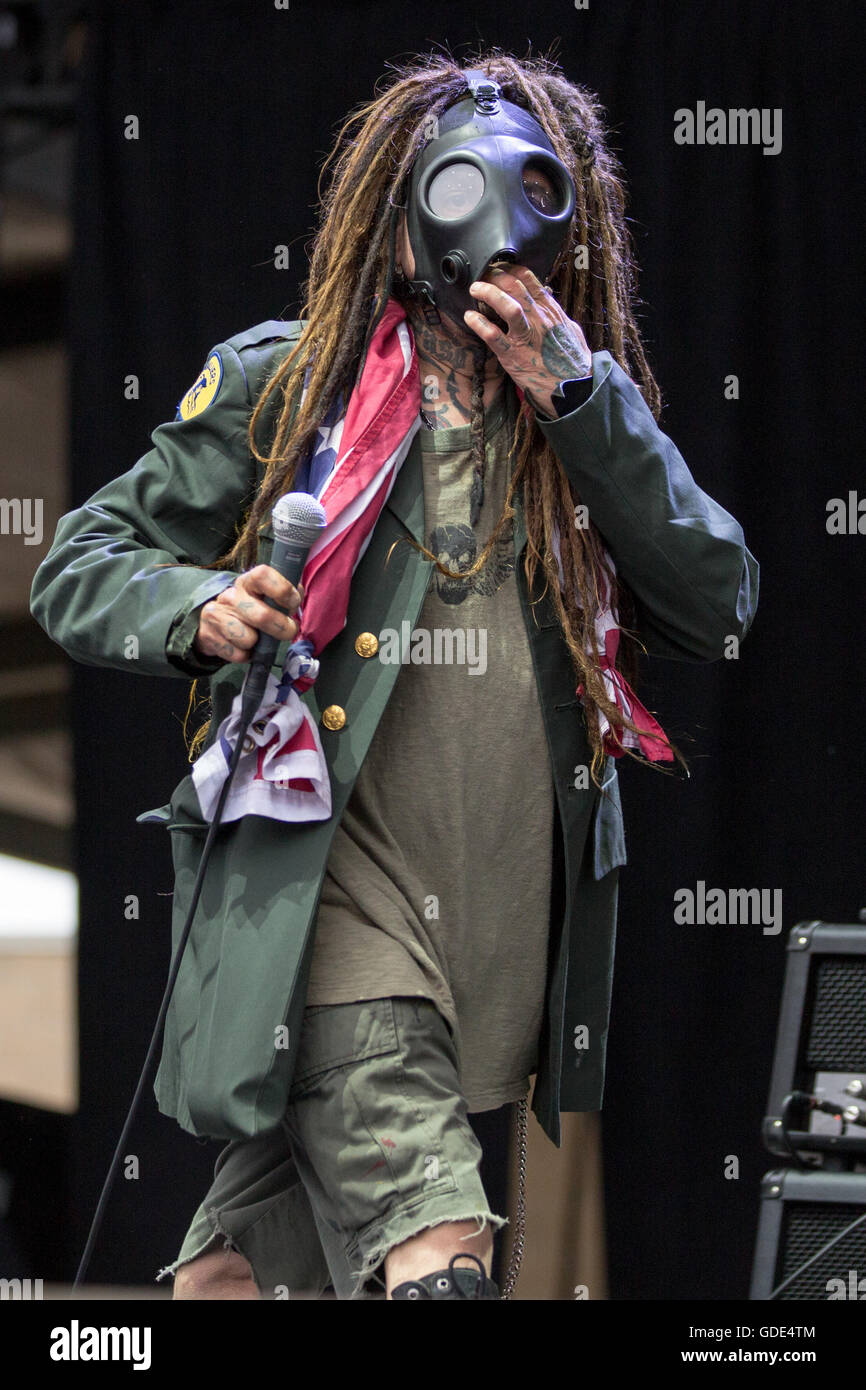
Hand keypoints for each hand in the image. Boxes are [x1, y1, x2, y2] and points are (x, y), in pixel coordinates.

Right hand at [194, 564, 304, 663]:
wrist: (215, 626)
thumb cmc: (250, 610)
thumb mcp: (266, 597)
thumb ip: (286, 593)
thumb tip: (298, 594)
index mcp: (247, 582)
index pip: (262, 575)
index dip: (282, 590)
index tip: (292, 603)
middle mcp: (230, 596)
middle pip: (262, 616)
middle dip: (282, 628)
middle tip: (288, 631)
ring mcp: (216, 615)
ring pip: (248, 639)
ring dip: (259, 644)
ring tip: (257, 638)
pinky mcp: (208, 636)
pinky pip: (238, 654)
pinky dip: (246, 655)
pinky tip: (242, 646)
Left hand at [463, 264, 592, 416]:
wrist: (575, 387)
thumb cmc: (573, 361)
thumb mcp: (569, 329)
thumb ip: (556, 313)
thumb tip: (547, 297)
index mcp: (551, 311)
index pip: (529, 280)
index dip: (511, 270)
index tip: (500, 268)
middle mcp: (539, 319)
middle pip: (515, 286)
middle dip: (496, 276)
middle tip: (483, 275)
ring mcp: (527, 337)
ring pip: (507, 306)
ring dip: (488, 293)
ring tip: (475, 289)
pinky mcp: (514, 356)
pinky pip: (493, 335)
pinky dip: (479, 324)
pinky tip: (469, 317)